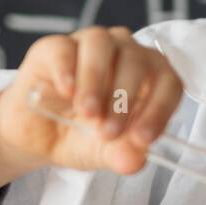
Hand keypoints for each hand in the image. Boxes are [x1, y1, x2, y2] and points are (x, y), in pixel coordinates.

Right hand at [0, 25, 184, 176]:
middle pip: (137, 59)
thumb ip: (122, 155)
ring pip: (102, 44)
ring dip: (97, 79)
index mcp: (147, 77)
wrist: (37, 138)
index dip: (159, 109)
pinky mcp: (54, 48)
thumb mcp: (104, 153)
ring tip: (88, 113)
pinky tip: (67, 92)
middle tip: (108, 132)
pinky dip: (67, 69)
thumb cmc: (81, 137)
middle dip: (124, 99)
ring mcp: (88, 46)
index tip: (142, 138)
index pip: (168, 82)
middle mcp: (123, 53)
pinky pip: (64, 48)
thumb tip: (134, 160)